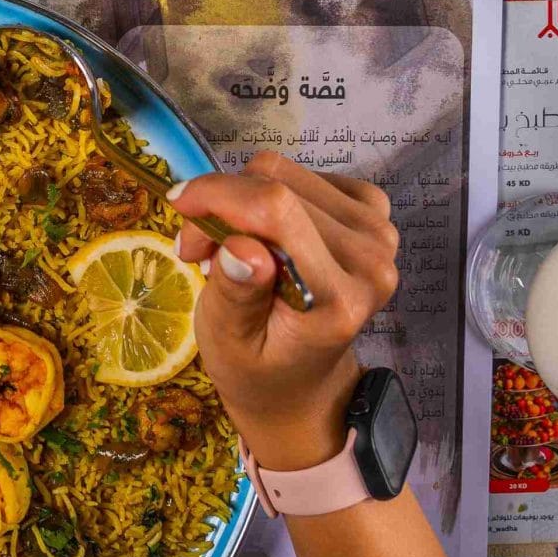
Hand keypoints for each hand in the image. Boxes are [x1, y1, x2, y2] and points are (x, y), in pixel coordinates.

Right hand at [173, 154, 399, 470]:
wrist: (300, 384)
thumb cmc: (256, 367)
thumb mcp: (229, 343)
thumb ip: (236, 295)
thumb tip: (242, 248)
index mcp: (337, 300)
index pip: (277, 212)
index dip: (218, 195)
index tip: (178, 206)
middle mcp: (370, 261)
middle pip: (278, 186)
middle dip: (223, 205)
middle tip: (202, 251)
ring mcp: (379, 233)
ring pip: (288, 173)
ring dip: (244, 201)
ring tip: (232, 250)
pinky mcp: (374, 213)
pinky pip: (308, 174)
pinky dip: (274, 195)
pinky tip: (267, 234)